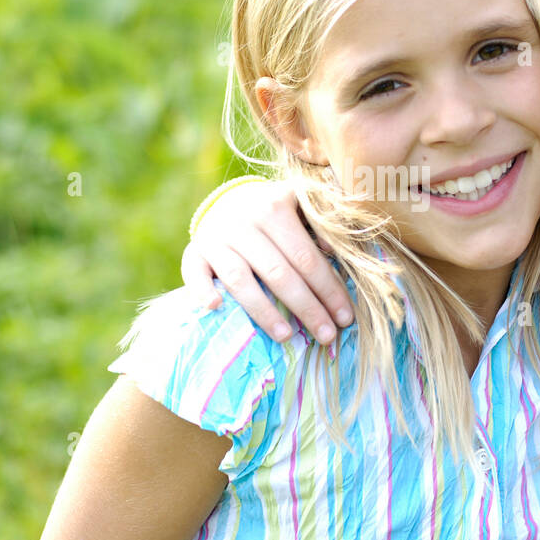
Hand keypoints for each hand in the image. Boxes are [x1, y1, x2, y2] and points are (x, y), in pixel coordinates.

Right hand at [181, 179, 353, 342]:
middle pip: (279, 273)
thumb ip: (320, 224)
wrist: (227, 203)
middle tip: (326, 336)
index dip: (328, 289)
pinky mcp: (193, 252)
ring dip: (263, 311)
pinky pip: (194, 274)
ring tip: (286, 336)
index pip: (306, 257)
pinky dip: (203, 290)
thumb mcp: (299, 207)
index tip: (346, 317)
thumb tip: (334, 251)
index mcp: (275, 207)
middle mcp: (244, 222)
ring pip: (240, 279)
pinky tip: (216, 308)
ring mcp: (215, 238)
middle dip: (307, 308)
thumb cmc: (274, 214)